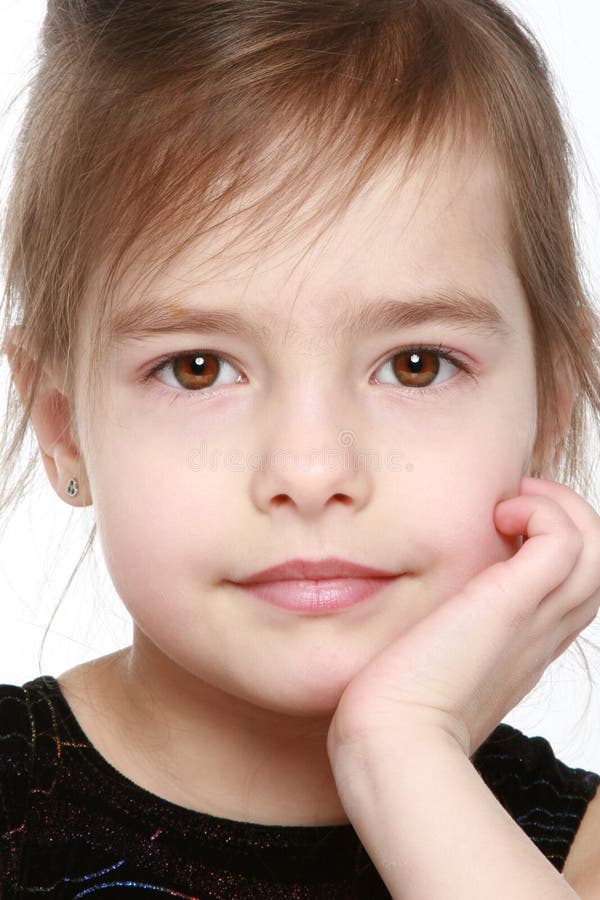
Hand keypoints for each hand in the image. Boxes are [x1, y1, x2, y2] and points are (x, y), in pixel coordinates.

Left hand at [328, 477, 599, 763]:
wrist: (392, 737)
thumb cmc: (398, 706)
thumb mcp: (432, 660)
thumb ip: (439, 635)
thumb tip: (418, 612)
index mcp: (528, 643)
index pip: (573, 585)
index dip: (553, 544)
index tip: (504, 524)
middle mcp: (544, 632)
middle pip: (597, 560)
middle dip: (565, 514)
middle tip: (511, 505)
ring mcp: (534, 620)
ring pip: (596, 547)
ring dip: (559, 508)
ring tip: (508, 507)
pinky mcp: (511, 606)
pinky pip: (564, 542)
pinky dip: (541, 513)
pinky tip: (495, 517)